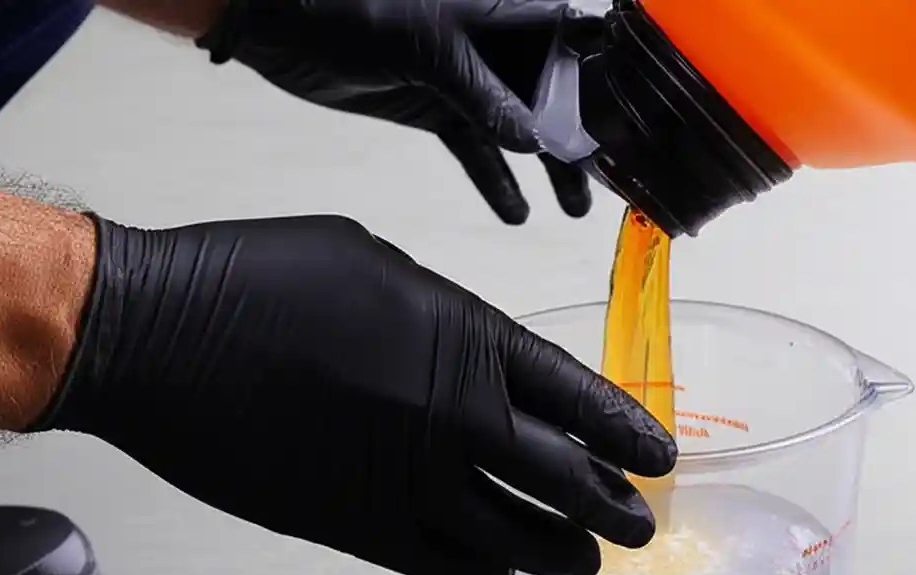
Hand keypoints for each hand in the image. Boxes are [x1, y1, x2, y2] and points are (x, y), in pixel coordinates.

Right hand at [35, 214, 675, 574]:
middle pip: (561, 476)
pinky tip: (501, 570)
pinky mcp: (351, 523)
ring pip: (509, 531)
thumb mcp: (376, 263)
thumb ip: (444, 317)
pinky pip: (439, 560)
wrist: (159, 333)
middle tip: (641, 524)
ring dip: (558, 548)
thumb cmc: (257, 278)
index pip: (575, 395)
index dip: (625, 431)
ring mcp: (402, 476)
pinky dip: (480, 569)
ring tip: (588, 559)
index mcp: (463, 338)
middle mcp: (448, 415)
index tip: (658, 454)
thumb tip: (477, 355)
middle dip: (613, 505)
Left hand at [196, 0, 592, 223]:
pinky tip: (513, 212)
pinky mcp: (437, 106)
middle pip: (557, 94)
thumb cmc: (354, 8)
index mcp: (508, 12)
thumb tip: (535, 142)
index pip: (573, 41)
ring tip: (572, 209)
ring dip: (547, 169)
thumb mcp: (429, 48)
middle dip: (582, 138)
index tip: (632, 121)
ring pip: (523, 127)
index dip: (605, 79)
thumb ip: (485, 95)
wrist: (283, 21)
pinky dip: (495, 180)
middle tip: (610, 181)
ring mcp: (468, 77)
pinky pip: (477, 148)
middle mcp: (497, 43)